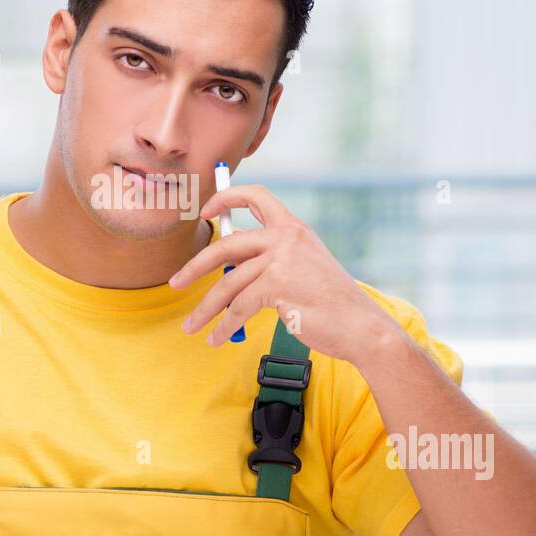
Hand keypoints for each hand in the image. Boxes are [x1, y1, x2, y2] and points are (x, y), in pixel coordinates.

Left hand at [168, 181, 408, 362]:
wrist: (361, 327)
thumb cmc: (332, 304)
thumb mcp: (303, 268)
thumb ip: (271, 260)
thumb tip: (228, 268)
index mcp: (294, 228)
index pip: (257, 196)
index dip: (226, 199)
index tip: (205, 213)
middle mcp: (286, 237)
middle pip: (226, 243)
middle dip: (195, 266)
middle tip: (174, 283)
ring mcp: (281, 259)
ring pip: (227, 283)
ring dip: (205, 309)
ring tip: (191, 327)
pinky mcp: (277, 285)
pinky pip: (239, 307)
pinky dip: (224, 327)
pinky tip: (217, 339)